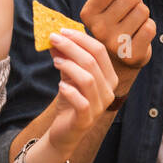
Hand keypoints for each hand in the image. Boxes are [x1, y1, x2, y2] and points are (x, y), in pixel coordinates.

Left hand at [45, 28, 118, 153]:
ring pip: (88, 79)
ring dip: (69, 66)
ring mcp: (100, 106)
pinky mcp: (87, 120)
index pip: (100, 51)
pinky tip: (60, 86)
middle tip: (53, 39)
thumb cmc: (71, 100)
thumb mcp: (68, 75)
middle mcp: (109, 91)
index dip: (81, 38)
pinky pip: (82, 103)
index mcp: (109, 77)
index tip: (62, 31)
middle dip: (72, 47)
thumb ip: (65, 57)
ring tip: (55, 61)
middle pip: (93, 62)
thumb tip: (55, 37)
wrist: (65, 131)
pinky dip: (70, 91)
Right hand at [79, 0, 155, 96]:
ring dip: (144, 14)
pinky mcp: (130, 54)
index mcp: (88, 13)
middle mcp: (97, 29)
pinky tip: (140, 34)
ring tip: (134, 24)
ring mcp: (113, 44)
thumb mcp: (116, 1)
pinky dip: (150, 27)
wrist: (118, 60)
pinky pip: (150, 27)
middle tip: (130, 11)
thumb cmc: (117, 23)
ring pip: (142, 11)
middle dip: (137, 0)